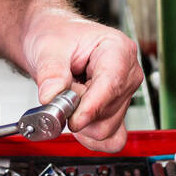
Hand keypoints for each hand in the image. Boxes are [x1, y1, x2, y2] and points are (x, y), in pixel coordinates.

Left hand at [24, 13, 141, 153]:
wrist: (53, 41)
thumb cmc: (57, 36)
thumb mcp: (48, 47)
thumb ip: (51, 72)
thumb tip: (51, 97)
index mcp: (118, 49)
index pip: (111, 84)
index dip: (92, 106)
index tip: (73, 120)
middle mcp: (127, 74)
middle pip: (108, 112)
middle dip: (77, 110)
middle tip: (58, 91)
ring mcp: (125, 96)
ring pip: (106, 129)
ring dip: (79, 121)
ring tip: (68, 95)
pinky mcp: (117, 113)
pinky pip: (112, 140)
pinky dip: (90, 137)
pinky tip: (75, 120)